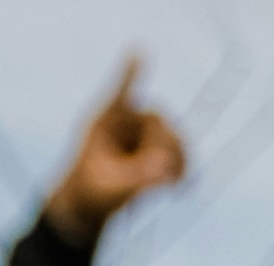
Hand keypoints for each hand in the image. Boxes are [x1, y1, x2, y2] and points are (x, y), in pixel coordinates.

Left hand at [43, 50, 187, 234]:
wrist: (89, 206)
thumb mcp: (112, 187)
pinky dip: (184, 167)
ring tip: (174, 183)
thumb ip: (138, 176)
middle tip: (164, 173)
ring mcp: (140, 136)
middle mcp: (125, 123)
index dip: (131, 73)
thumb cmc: (91, 191)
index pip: (120, 93)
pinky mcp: (153, 153)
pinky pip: (178, 152)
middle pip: (157, 119)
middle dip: (166, 145)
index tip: (139, 50)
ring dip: (179, 157)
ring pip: (172, 135)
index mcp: (104, 122)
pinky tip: (182, 187)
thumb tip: (166, 166)